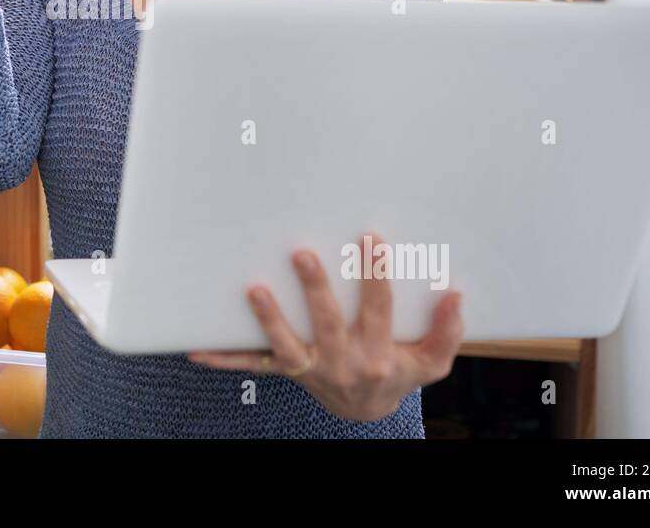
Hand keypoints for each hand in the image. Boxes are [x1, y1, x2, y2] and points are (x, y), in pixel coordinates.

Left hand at [187, 235, 463, 421]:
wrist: (366, 409)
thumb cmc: (397, 373)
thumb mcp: (429, 362)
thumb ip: (447, 332)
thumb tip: (454, 293)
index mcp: (379, 354)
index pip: (378, 310)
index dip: (375, 276)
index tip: (370, 240)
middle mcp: (342, 361)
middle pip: (328, 323)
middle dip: (315, 290)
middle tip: (302, 254)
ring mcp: (310, 368)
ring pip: (286, 345)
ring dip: (269, 318)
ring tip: (254, 289)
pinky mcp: (286, 372)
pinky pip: (253, 365)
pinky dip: (224, 358)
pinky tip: (195, 347)